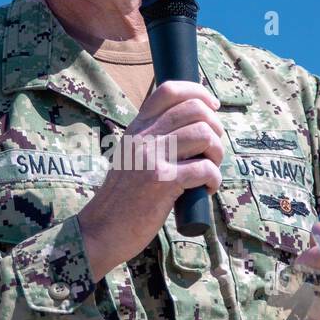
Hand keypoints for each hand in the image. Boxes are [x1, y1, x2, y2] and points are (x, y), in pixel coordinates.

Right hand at [77, 80, 224, 281]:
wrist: (102, 229)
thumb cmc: (124, 198)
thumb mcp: (131, 157)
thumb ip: (154, 140)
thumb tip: (194, 127)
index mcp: (137, 128)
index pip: (169, 90)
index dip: (198, 92)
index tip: (212, 107)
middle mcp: (143, 137)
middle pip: (194, 109)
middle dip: (215, 128)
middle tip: (212, 150)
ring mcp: (151, 157)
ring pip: (204, 134)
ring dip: (217, 153)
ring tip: (210, 170)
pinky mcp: (162, 181)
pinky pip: (204, 168)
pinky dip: (214, 179)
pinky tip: (207, 189)